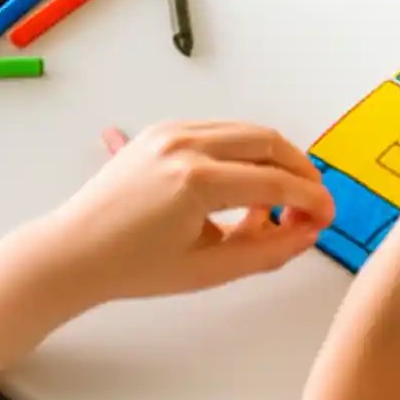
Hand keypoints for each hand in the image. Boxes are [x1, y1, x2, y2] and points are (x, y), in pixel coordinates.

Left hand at [0, 122, 332, 399]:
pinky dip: (245, 152)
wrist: (72, 252)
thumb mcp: (209, 269)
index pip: (276, 182)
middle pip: (270, 142)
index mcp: (196, 181)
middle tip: (312, 202)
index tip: (326, 217)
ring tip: (276, 201)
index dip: (312, 200)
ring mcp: (172, 131)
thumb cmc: (132, 267)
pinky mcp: (164, 129)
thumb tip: (308, 233)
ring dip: (275, 161)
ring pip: (249, 131)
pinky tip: (244, 186)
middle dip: (301, 171)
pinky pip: (222, 131)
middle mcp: (187, 145)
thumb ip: (268, 251)